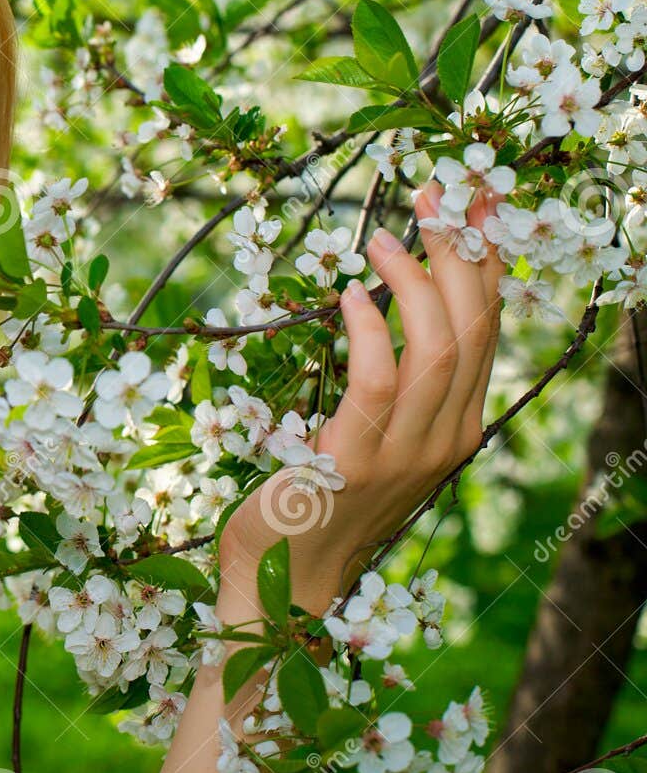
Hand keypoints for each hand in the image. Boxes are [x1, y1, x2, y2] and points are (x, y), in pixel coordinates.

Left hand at [217, 180, 506, 622]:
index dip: (484, 260)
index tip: (471, 201)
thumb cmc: (316, 497)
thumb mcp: (369, 435)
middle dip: (458, 252)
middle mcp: (447, 439)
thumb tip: (383, 306)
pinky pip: (378, 384)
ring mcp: (407, 456)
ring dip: (414, 281)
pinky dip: (369, 333)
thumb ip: (390, 383)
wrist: (282, 579)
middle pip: (475, 327)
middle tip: (432, 193)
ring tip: (383, 237)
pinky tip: (351, 297)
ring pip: (438, 349)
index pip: (489, 328)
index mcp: (458, 426)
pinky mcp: (355, 465)